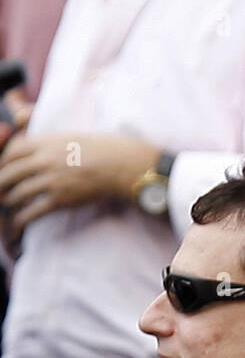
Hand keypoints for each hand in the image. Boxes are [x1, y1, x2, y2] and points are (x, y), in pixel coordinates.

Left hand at [0, 132, 158, 231]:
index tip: (2, 170)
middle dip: (0, 183)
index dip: (2, 163)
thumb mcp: (68, 136)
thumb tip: (31, 140)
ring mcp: (52, 180)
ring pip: (17, 192)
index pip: (11, 152)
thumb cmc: (98, 149)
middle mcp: (44, 160)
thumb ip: (46, 140)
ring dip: (8, 201)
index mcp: (44, 143)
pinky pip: (33, 210)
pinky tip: (18, 221)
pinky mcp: (61, 199)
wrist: (119, 165)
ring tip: (7, 205)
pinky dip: (22, 217)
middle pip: (8, 172)